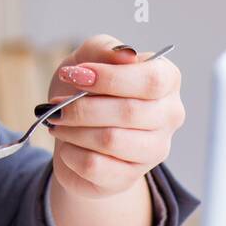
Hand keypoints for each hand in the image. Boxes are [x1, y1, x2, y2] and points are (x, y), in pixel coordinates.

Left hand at [45, 34, 184, 200]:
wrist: (73, 130)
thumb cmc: (88, 88)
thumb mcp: (89, 58)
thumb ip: (105, 49)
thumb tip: (125, 54)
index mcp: (167, 79)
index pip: (151, 80)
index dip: (110, 78)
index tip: (75, 76)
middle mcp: (169, 115)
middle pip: (129, 112)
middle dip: (82, 107)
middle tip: (56, 104)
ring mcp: (154, 150)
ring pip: (111, 140)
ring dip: (73, 130)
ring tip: (58, 122)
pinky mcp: (129, 176)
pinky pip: (95, 166)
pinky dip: (70, 153)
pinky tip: (67, 145)